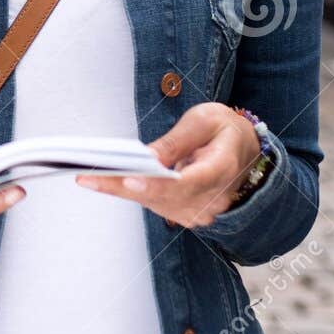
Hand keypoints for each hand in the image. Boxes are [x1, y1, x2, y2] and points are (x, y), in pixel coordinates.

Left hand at [77, 102, 261, 227]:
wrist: (246, 152)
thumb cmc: (225, 131)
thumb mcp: (205, 120)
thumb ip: (176, 140)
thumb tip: (148, 157)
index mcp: (222, 170)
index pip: (187, 182)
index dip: (157, 184)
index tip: (130, 180)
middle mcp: (212, 198)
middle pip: (161, 196)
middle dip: (122, 186)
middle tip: (87, 177)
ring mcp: (200, 211)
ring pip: (153, 202)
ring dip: (119, 190)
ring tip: (88, 177)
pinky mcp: (187, 213)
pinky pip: (153, 203)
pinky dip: (130, 192)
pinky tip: (105, 182)